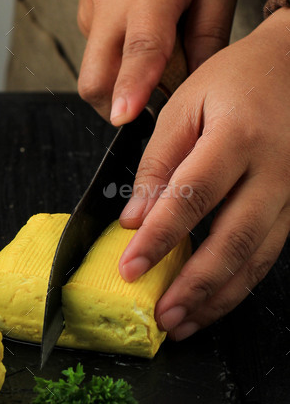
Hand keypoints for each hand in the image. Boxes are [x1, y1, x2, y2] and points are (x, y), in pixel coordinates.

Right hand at [67, 0, 238, 123]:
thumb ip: (209, 35)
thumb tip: (197, 85)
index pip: (140, 46)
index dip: (132, 85)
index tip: (125, 114)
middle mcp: (110, 2)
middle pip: (96, 76)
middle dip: (116, 106)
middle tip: (155, 101)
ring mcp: (90, 12)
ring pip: (96, 72)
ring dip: (123, 83)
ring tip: (160, 52)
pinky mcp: (83, 19)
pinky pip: (99, 57)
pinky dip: (120, 64)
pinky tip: (144, 37)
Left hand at [117, 7, 289, 338]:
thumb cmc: (236, 81)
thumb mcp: (185, 104)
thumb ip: (158, 162)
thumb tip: (134, 220)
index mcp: (237, 137)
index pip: (192, 197)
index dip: (159, 238)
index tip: (131, 268)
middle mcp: (272, 170)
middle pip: (233, 239)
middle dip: (194, 285)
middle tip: (161, 315)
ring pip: (257, 257)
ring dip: (218, 297)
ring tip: (182, 322)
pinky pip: (269, 254)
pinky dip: (239, 284)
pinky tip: (213, 301)